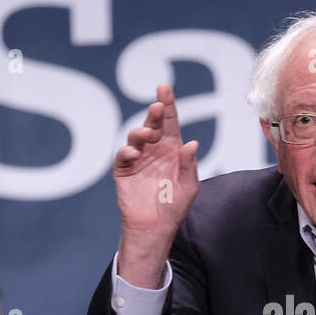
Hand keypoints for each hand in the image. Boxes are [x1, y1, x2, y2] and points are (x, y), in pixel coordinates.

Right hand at [113, 84, 199, 287]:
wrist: (155, 226)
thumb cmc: (174, 205)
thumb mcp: (189, 186)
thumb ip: (189, 165)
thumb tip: (191, 143)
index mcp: (172, 149)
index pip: (170, 122)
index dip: (168, 104)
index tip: (164, 88)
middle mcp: (154, 149)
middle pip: (152, 125)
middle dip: (154, 114)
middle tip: (157, 107)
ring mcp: (138, 158)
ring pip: (136, 136)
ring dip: (141, 132)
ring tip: (147, 135)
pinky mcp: (124, 170)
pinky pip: (124, 156)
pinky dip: (128, 151)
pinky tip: (135, 153)